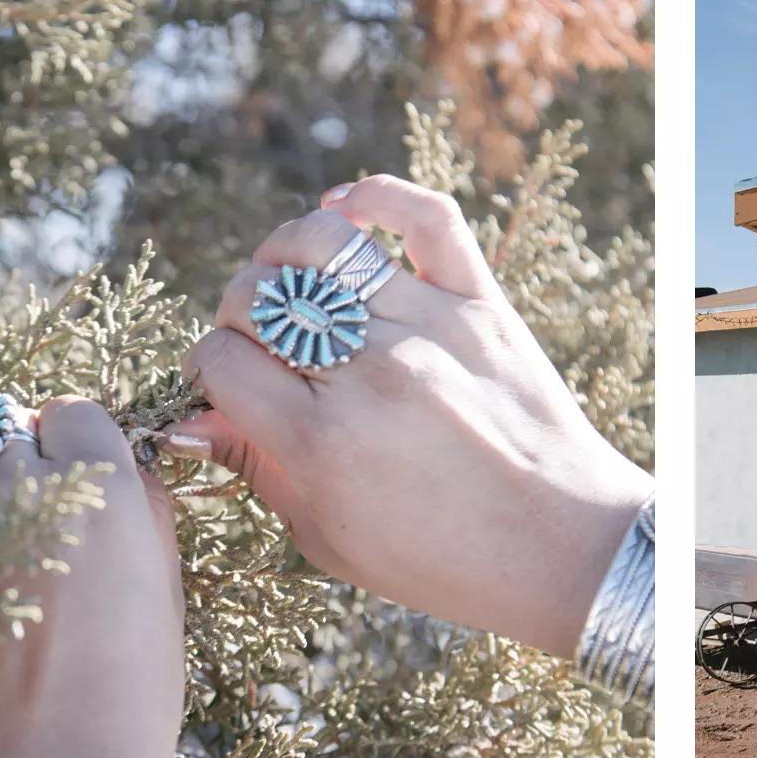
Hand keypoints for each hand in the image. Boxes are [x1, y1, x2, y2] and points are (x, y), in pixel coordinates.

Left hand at [0, 397, 186, 757]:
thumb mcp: (168, 593)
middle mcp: (16, 494)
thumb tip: (135, 475)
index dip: (85, 440)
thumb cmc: (133, 692)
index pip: (74, 410)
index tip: (96, 476)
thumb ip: (148, 515)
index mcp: (95, 488)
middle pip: (6, 430)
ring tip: (25, 573)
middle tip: (58, 516)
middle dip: (29, 459)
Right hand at [165, 176, 650, 656]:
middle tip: (260, 345)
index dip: (207, 369)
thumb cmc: (445, 562)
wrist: (566, 550)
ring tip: (288, 282)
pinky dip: (376, 195)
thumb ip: (259, 471)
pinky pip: (427, 215)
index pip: (221, 361)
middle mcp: (370, 375)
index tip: (225, 384)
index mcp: (321, 443)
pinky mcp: (482, 305)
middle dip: (237, 316)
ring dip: (282, 253)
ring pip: (322, 244)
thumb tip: (191, 417)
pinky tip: (345, 211)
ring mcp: (430, 329)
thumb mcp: (332, 540)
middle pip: (257, 298)